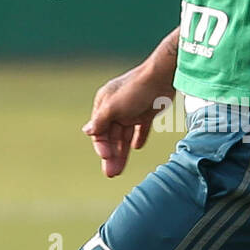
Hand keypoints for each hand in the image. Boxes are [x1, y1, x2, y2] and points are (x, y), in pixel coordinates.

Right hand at [82, 62, 171, 177]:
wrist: (163, 75)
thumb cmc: (136, 89)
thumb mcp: (114, 106)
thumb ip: (101, 121)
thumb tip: (87, 131)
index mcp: (104, 104)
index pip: (99, 131)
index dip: (101, 146)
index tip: (107, 157)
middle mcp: (116, 108)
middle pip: (111, 136)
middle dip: (111, 154)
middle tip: (111, 174)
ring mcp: (131, 110)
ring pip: (124, 135)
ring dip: (122, 152)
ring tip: (121, 170)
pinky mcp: (146, 111)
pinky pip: (140, 128)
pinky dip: (138, 137)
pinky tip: (137, 147)